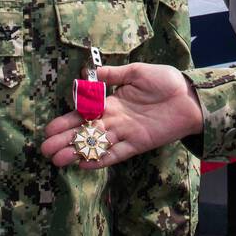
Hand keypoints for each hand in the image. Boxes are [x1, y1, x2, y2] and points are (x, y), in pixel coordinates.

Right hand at [40, 63, 203, 168]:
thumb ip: (114, 74)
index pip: (83, 114)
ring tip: (57, 160)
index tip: (49, 129)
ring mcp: (126, 133)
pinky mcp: (138, 144)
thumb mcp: (137, 72)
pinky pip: (117, 153)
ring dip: (77, 152)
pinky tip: (84, 163)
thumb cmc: (166, 82)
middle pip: (84, 132)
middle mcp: (115, 120)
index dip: (66, 122)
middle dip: (64, 140)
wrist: (190, 97)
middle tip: (45, 149)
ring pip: (96, 144)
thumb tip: (91, 72)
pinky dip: (101, 159)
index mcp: (111, 102)